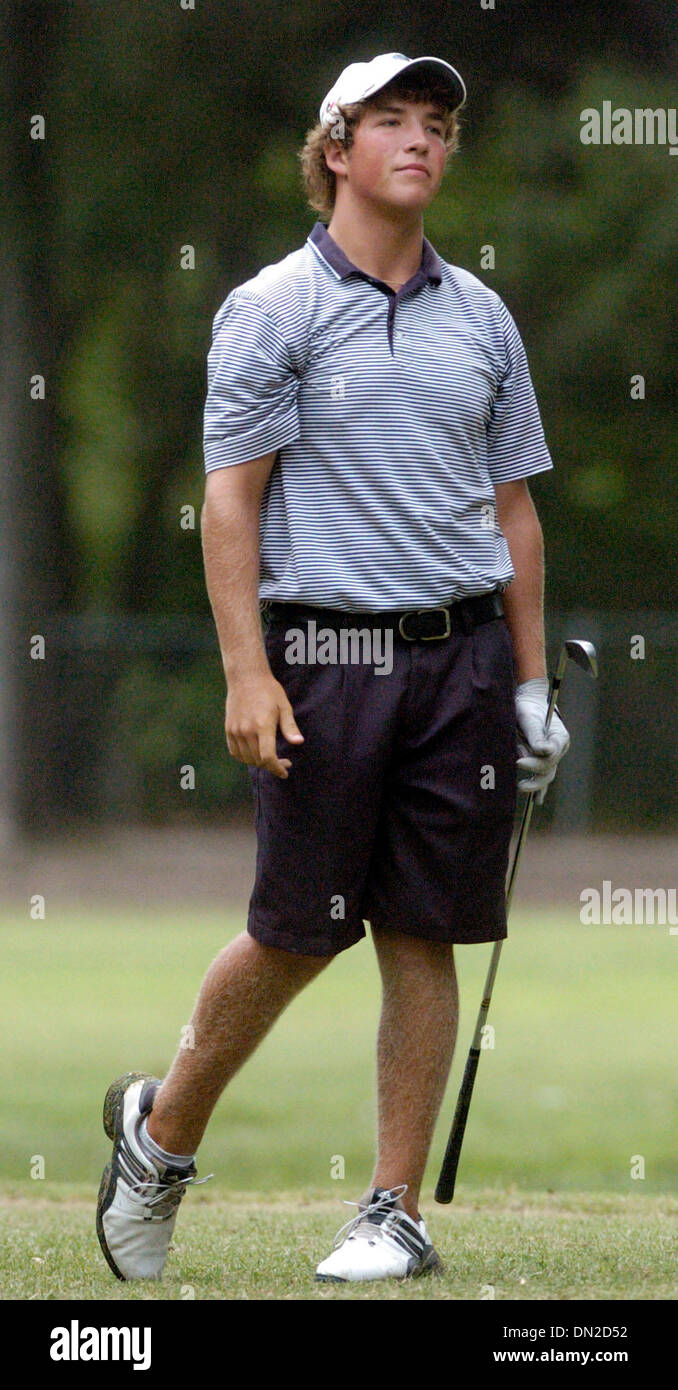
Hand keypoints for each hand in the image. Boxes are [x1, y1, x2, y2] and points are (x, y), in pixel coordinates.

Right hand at [225, 672, 303, 778]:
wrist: (246, 677)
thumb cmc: (269, 691)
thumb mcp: (284, 706)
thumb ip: (290, 727)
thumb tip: (298, 742)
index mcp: (263, 726)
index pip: (268, 757)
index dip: (277, 769)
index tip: (284, 772)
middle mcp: (247, 730)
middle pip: (258, 760)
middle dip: (272, 766)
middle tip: (284, 761)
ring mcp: (235, 730)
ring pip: (246, 758)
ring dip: (259, 762)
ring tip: (270, 757)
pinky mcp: (228, 729)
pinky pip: (235, 752)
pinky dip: (245, 757)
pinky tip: (255, 753)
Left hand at [515, 677, 569, 803]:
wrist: (527, 701)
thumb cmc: (528, 707)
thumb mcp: (529, 718)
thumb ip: (536, 735)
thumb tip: (544, 751)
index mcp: (559, 738)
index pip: (550, 757)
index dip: (534, 763)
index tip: (518, 761)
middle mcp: (558, 749)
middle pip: (549, 769)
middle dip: (534, 778)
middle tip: (519, 783)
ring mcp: (551, 755)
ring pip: (546, 775)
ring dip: (535, 784)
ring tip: (522, 790)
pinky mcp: (542, 758)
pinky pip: (542, 775)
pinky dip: (539, 787)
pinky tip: (537, 799)